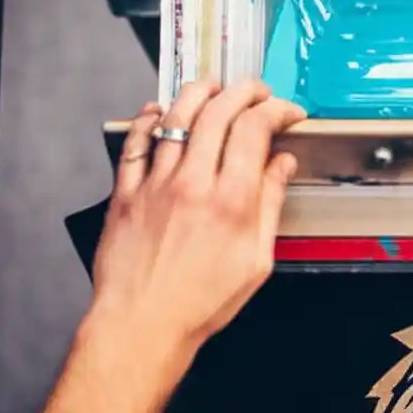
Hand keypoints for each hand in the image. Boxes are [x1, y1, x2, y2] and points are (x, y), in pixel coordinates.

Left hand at [86, 80, 305, 363]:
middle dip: (243, 91)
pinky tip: (159, 110)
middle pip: (219, 111)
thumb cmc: (200, 303)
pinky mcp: (126, 193)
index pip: (255, 129)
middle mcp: (194, 183)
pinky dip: (150, 119)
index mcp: (232, 201)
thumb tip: (282, 166)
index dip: (275, 110)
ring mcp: (156, 184)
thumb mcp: (256, 261)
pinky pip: (137, 142)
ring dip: (199, 93)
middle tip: (256, 91)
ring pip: (176, 116)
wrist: (143, 325)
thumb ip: (269, 205)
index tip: (286, 112)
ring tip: (213, 88)